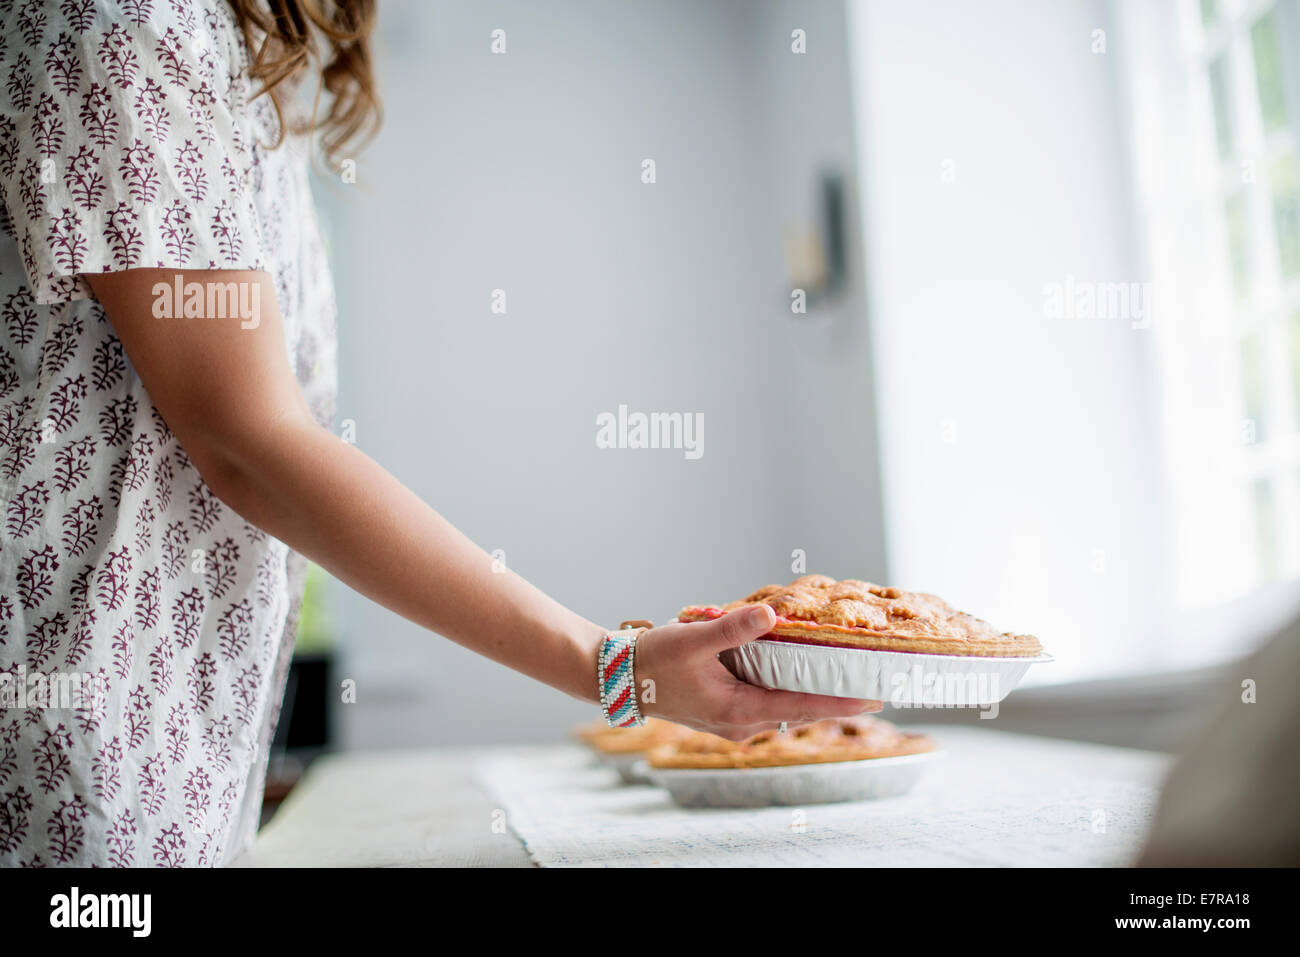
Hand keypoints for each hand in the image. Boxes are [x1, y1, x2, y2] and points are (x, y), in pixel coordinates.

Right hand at [634, 604, 881, 739]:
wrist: (620, 678)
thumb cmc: (653, 659)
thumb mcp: (692, 639)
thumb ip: (733, 628)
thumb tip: (772, 615)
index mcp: (736, 710)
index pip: (802, 708)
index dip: (842, 701)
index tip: (876, 696)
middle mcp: (740, 723)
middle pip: (802, 712)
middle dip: (838, 699)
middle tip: (878, 685)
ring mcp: (734, 722)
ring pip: (787, 710)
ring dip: (816, 696)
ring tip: (851, 679)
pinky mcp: (727, 713)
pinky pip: (771, 704)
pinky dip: (791, 691)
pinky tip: (805, 673)